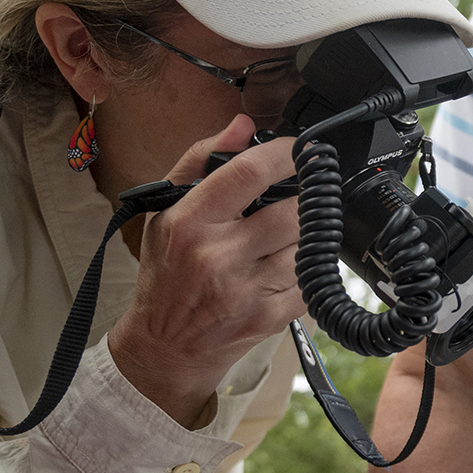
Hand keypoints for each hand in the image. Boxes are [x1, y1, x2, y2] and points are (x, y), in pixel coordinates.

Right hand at [108, 115, 306, 424]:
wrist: (164, 347)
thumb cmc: (166, 274)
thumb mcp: (166, 210)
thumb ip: (201, 161)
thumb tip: (242, 126)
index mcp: (190, 222)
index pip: (251, 173)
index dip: (287, 154)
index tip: (301, 150)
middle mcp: (217, 256)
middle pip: (292, 211)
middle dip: (303, 202)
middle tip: (299, 200)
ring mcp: (244, 291)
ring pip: (306, 246)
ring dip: (305, 238)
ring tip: (284, 239)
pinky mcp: (267, 319)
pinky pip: (309, 282)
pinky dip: (305, 272)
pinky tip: (284, 270)